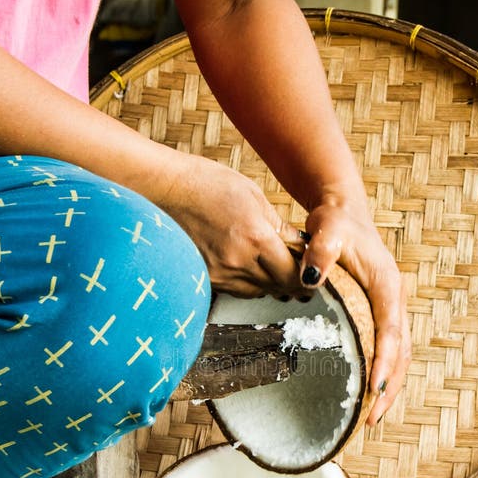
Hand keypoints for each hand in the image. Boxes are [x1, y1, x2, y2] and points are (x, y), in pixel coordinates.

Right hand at [159, 152, 307, 298]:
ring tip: (274, 270)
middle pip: (276, 287)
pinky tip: (248, 268)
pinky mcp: (205, 277)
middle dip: (291, 283)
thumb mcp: (253, 197)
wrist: (165, 189)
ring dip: (269, 284)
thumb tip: (300, 247)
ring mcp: (218, 274)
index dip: (305, 278)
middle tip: (299, 278)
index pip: (291, 274)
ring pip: (257, 292)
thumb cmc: (209, 184)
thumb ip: (279, 227)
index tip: (312, 277)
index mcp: (255, 239)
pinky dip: (247, 283)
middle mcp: (237, 262)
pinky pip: (236, 290)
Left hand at [300, 186, 410, 425]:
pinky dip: (381, 374)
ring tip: (371, 419)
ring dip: (389, 387)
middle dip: (390, 388)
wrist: (344, 213)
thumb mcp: (326, 229)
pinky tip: (365, 394)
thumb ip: (320, 251)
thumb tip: (309, 279)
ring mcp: (389, 310)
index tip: (376, 390)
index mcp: (387, 286)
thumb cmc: (334, 223)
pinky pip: (386, 350)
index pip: (391, 331)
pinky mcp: (379, 315)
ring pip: (398, 356)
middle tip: (372, 420)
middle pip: (401, 352)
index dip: (385, 362)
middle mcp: (395, 301)